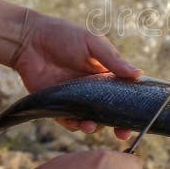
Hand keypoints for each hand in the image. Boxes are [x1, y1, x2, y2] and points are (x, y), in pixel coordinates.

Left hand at [11, 10, 140, 137]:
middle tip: (122, 133)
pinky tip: (77, 123)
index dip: (132, 107)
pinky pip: (69, 121)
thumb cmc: (64, 35)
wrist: (29, 40)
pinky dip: (74, 125)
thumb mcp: (93, 43)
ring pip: (90, 119)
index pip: (124, 94)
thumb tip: (140, 75)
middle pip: (110, 112)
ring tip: (91, 125)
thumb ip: (114, 61)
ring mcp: (75, 98)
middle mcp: (93, 89)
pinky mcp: (57, 105)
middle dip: (118, 125)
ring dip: (94, 126)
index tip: (140, 119)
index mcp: (106, 74)